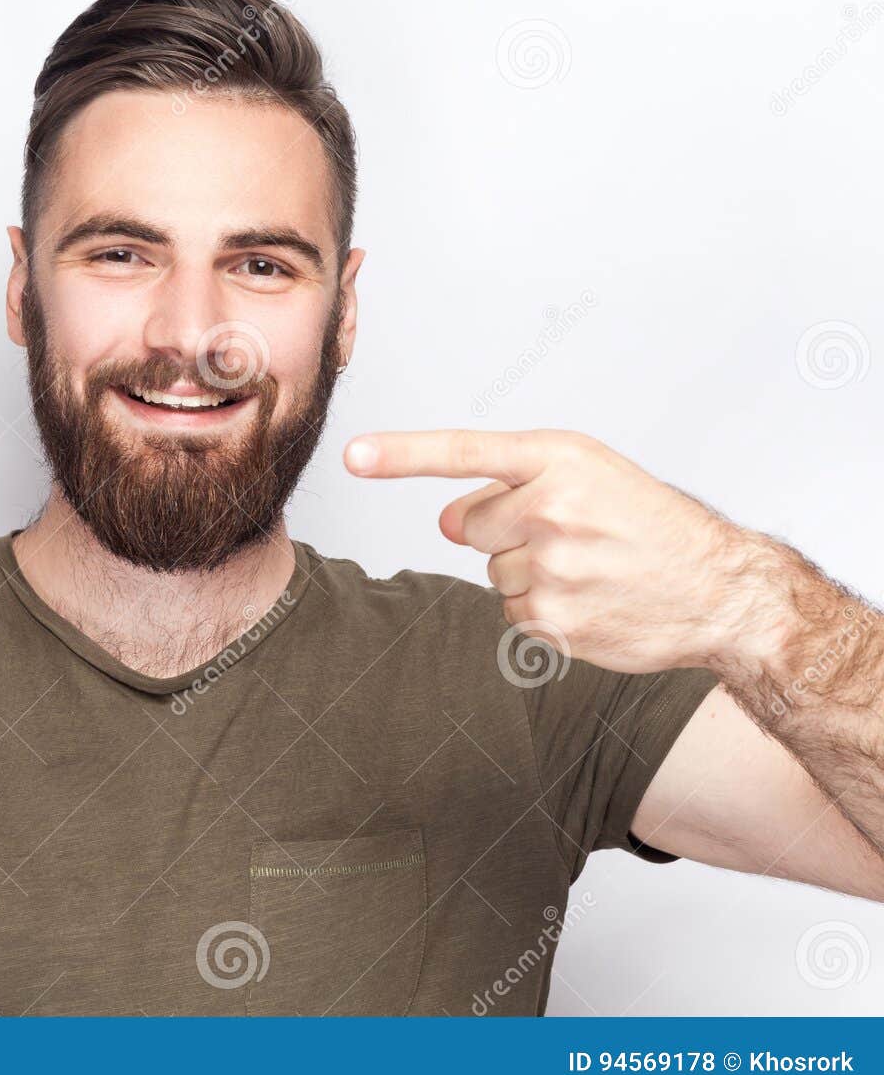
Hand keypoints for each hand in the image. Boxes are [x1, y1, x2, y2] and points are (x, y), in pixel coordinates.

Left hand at [344, 429, 763, 674]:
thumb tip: (446, 517)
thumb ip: (512, 484)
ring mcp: (551, 568)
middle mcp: (551, 509)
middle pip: (468, 525)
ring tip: (588, 568)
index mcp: (560, 460)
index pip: (465, 453)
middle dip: (501, 531)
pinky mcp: (553, 621)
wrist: (719, 590)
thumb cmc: (650, 524)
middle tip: (567, 534)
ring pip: (491, 571)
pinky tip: (587, 599)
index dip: (402, 455)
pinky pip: (510, 612)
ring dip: (525, 571)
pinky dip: (540, 609)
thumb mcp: (592, 475)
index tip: (354, 456)